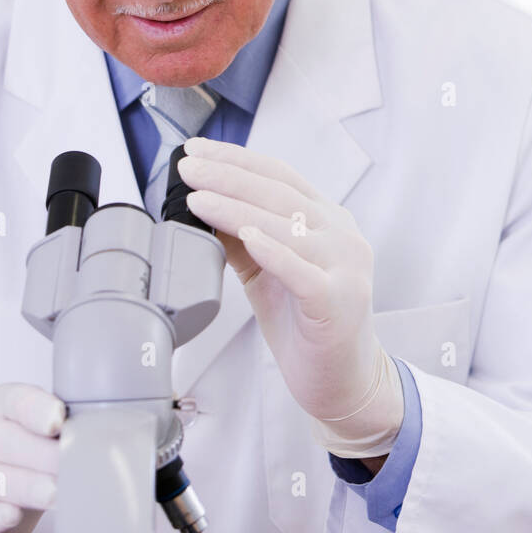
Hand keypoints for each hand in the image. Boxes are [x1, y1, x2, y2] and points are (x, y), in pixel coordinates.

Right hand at [0, 383, 64, 532]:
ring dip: (25, 486)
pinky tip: (12, 515)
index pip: (14, 400)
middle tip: (74, 466)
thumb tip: (96, 435)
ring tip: (55, 494)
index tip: (59, 422)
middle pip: (1, 440)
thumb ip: (57, 428)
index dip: (37, 409)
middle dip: (42, 455)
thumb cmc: (18, 456)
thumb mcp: (32, 431)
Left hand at [177, 138, 403, 456]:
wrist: (344, 382)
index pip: (279, 176)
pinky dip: (273, 250)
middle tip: (186, 168)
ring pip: (286, 226)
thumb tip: (200, 202)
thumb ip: (241, 238)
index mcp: (327, 219)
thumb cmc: (305, 323)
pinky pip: (302, 270)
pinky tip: (246, 236)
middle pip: (279, 194)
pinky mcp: (339, 301)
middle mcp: (341, 234)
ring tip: (196, 198)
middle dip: (227, 177)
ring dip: (236, 208)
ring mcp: (345, 267)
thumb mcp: (266, 271)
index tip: (196, 150)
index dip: (236, 159)